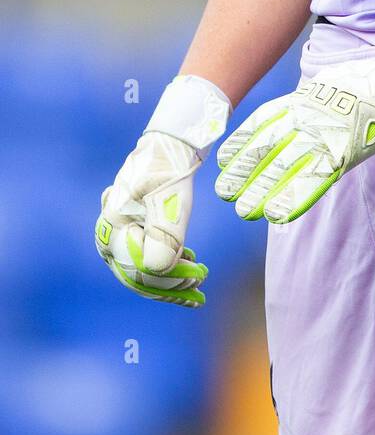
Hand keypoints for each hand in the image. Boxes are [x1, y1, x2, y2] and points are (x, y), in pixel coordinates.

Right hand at [95, 74, 231, 306]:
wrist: (171, 142)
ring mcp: (123, 229)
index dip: (166, 284)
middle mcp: (112, 232)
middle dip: (170, 287)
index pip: (136, 270)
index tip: (197, 281)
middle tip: (201, 292)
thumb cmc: (167, 168)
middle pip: (138, 273)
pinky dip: (169, 263)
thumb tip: (157, 271)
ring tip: (199, 278)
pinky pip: (147, 254)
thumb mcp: (170, 201)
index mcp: (112, 226)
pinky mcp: (136, 226)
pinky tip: (190, 262)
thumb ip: (163, 236)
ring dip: (171, 278)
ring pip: (144, 266)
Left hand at [214, 3, 374, 223]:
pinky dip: (294, 197)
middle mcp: (310, 115)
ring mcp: (325, 132)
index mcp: (308, 98)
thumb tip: (306, 105)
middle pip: (267, 145)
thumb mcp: (336, 81)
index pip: (266, 120)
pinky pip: (313, 178)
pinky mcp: (345, 150)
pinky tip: (277, 216)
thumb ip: (317, 97)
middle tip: (224, 192)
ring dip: (260, 189)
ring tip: (241, 209)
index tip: (225, 158)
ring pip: (283, 165)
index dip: (243, 141)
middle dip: (245, 171)